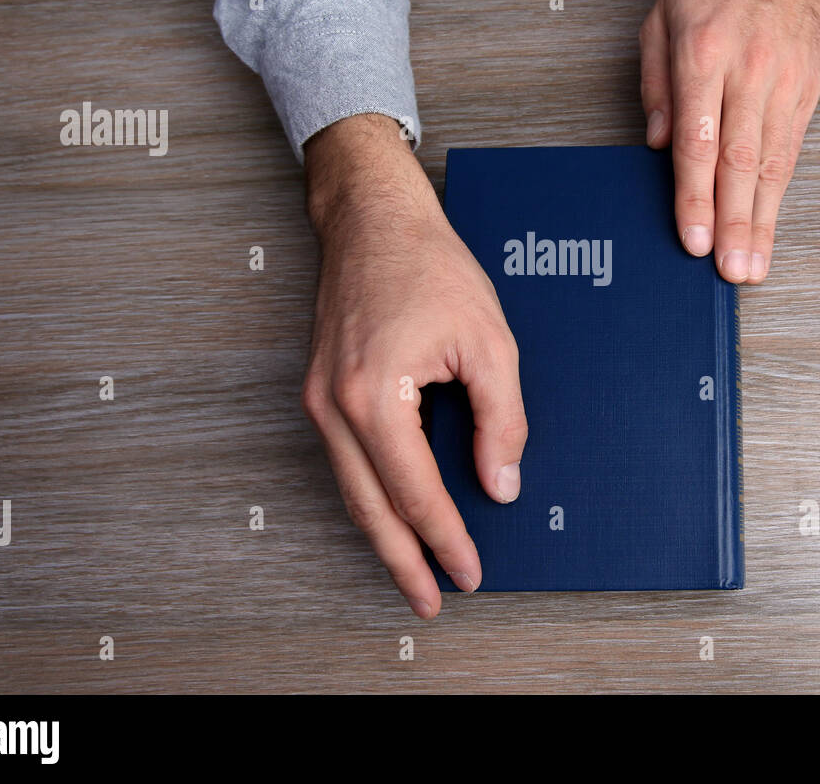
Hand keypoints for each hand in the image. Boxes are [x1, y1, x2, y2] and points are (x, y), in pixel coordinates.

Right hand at [300, 114, 527, 617]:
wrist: (373, 220)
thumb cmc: (428, 266)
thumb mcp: (489, 342)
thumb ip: (500, 419)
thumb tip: (500, 482)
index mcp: (376, 395)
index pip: (417, 492)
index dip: (446, 538)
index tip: (469, 570)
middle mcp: (334, 406)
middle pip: (371, 509)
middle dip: (403, 561)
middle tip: (431, 599)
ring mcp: (319, 400)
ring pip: (353, 490)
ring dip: (383, 535)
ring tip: (414, 570)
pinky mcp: (320, 391)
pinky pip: (347, 461)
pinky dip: (372, 495)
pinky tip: (396, 511)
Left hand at [639, 0, 819, 283]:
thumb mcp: (660, 20)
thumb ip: (655, 85)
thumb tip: (657, 146)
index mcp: (704, 54)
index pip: (698, 143)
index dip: (695, 198)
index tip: (694, 241)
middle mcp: (749, 72)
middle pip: (739, 163)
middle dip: (734, 224)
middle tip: (730, 272)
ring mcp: (784, 83)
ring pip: (772, 165)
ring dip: (762, 221)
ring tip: (754, 265)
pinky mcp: (807, 91)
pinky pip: (791, 150)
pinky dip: (779, 192)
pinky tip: (770, 224)